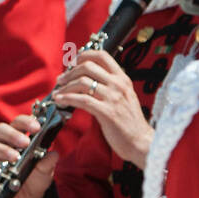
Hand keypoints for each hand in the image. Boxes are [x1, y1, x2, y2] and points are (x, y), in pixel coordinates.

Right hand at [0, 114, 56, 197]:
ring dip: (4, 150)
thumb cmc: (35, 178)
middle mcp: (3, 145)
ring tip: (16, 157)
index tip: (36, 127)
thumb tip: (54, 154)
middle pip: (0, 130)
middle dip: (12, 134)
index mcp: (17, 138)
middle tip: (25, 142)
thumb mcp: (46, 170)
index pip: (17, 123)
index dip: (25, 122)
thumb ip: (48, 162)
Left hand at [51, 50, 151, 166]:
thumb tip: (85, 77)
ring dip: (65, 86)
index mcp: (122, 78)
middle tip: (60, 80)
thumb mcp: (123, 96)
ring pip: (82, 82)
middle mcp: (118, 85)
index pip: (102, 55)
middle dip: (69, 72)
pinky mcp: (107, 112)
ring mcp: (113, 98)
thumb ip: (109, 84)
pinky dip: (67, 98)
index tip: (71, 63)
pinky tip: (60, 101)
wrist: (141, 141)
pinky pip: (82, 100)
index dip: (83, 56)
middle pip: (87, 67)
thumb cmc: (129, 121)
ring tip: (58, 92)